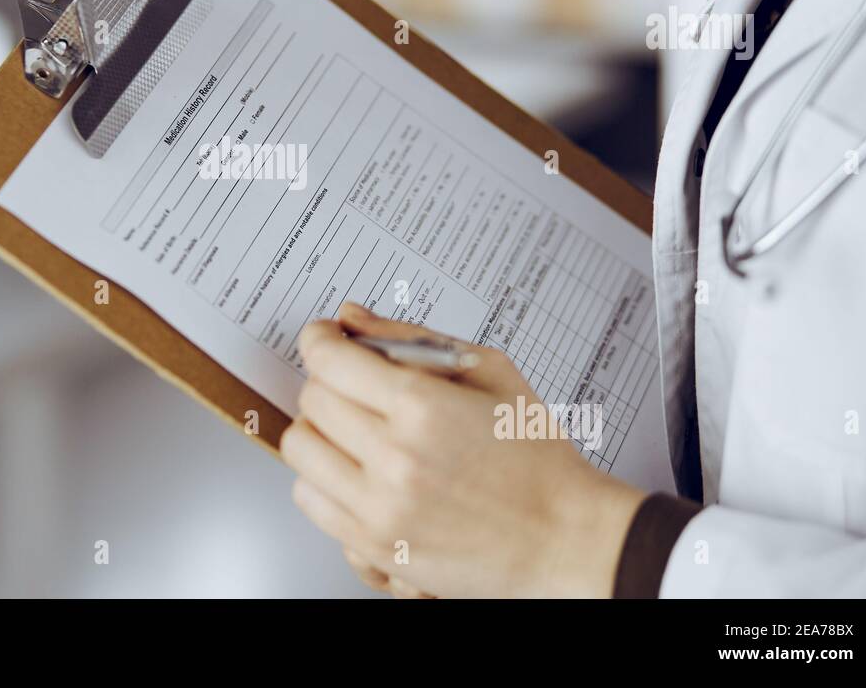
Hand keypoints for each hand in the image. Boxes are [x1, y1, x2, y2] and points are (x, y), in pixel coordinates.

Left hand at [281, 302, 645, 597]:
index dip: (320, 338)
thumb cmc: (536, 456)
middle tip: (353, 384)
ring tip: (355, 431)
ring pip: (300, 451)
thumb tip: (352, 318)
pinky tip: (358, 472)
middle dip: (326, 381)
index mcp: (423, 408)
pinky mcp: (375, 547)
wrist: (564, 538)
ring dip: (320, 432)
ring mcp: (380, 508)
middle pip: (311, 401)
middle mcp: (395, 459)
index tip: (325, 337)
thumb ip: (410, 338)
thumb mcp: (489, 372)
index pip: (329, 359)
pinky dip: (325, 480)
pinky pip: (311, 502)